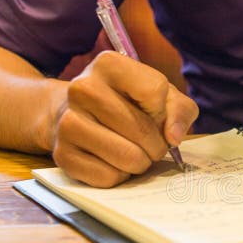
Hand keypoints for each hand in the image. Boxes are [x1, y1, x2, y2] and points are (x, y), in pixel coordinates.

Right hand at [51, 51, 198, 186]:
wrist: (74, 114)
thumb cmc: (127, 103)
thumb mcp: (162, 96)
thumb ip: (180, 110)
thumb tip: (173, 137)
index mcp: (108, 65)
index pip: (154, 91)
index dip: (163, 111)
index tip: (155, 114)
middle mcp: (82, 88)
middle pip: (142, 129)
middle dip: (157, 144)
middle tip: (151, 144)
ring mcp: (68, 123)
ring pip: (128, 157)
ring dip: (141, 162)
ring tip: (134, 152)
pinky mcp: (63, 155)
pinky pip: (109, 177)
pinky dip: (120, 176)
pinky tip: (113, 161)